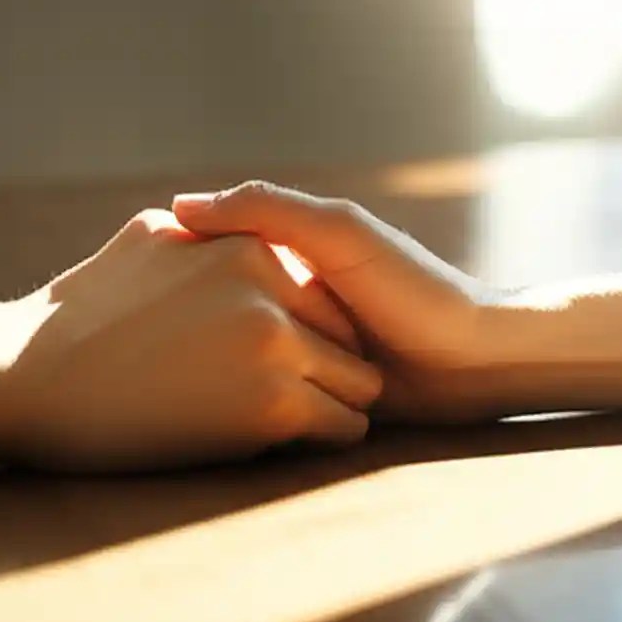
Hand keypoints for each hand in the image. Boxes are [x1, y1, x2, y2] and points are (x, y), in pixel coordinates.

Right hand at [0, 208, 380, 471]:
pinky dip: (322, 440)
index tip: (283, 361)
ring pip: (358, 386)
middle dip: (331, 369)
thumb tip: (207, 214)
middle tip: (296, 397)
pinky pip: (340, 427)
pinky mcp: (272, 406)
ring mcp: (276, 346)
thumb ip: (198, 228)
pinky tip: (280, 445)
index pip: (325, 294)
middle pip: (351, 338)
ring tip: (296, 425)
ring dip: (333, 407)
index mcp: (248, 247)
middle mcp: (271, 289)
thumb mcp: (144, 238)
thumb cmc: (74, 315)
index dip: (313, 332)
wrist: (19, 378)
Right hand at [173, 182, 502, 421]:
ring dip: (226, 373)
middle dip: (197, 332)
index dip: (180, 276)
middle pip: (222, 317)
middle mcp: (294, 304)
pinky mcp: (319, 399)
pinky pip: (272, 401)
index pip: (214, 263)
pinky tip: (232, 413)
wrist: (476, 361)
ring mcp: (306, 352)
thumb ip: (266, 211)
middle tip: (159, 351)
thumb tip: (179, 207)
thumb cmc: (411, 287)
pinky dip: (258, 405)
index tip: (145, 294)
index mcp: (292, 258)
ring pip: (243, 363)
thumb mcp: (337, 234)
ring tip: (188, 383)